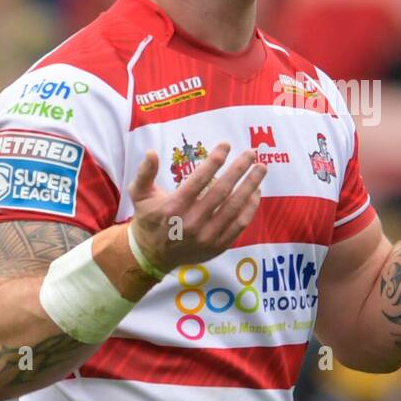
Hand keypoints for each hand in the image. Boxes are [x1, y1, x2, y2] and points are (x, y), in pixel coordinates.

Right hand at [125, 142, 266, 273]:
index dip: (215, 160)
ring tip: (260, 170)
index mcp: (174, 207)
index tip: (226, 145)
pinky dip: (250, 208)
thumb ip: (144, 173)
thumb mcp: (139, 195)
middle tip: (251, 153)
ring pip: (235, 207)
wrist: (152, 256)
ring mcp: (207, 237)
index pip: (200, 179)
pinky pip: (239, 225)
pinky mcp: (217, 246)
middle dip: (239, 169)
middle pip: (222, 191)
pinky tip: (256, 192)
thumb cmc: (149, 219)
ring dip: (250, 186)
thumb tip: (151, 152)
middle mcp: (192, 223)